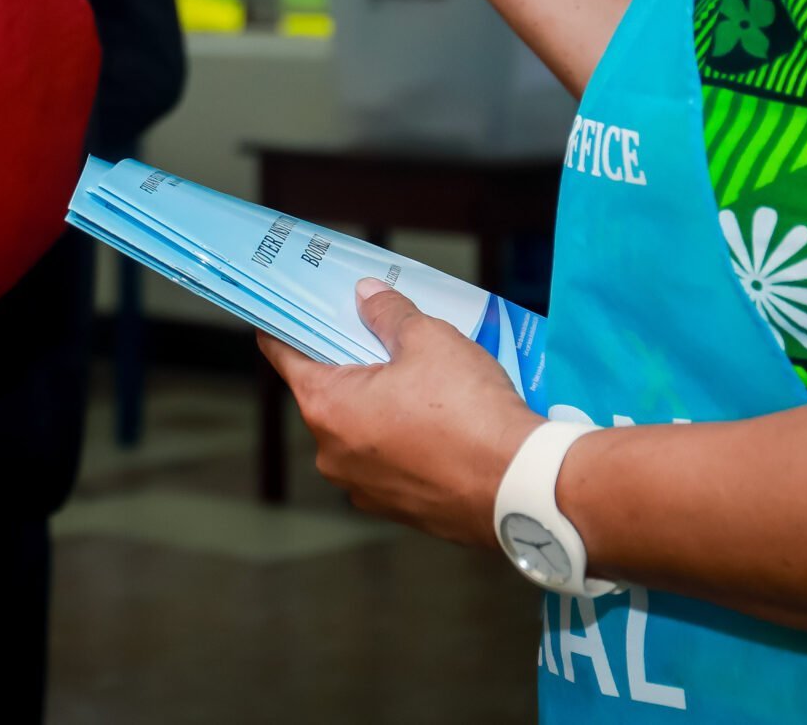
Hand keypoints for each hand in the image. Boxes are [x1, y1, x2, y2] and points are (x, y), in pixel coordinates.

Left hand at [261, 280, 539, 547]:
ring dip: (380, 407)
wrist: (522, 489)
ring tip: (421, 382)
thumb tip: (367, 295)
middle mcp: (333, 454)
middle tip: (379, 339)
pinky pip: (390, 463)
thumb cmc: (469, 413)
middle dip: (350, 366)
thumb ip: (388, 313)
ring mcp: (365, 488)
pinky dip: (404, 442)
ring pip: (360, 432)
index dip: (286, 327)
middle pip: (326, 394)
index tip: (289, 312)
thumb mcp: (428, 340)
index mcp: (326, 408)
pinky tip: (438, 424)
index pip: (284, 356)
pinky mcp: (400, 510)